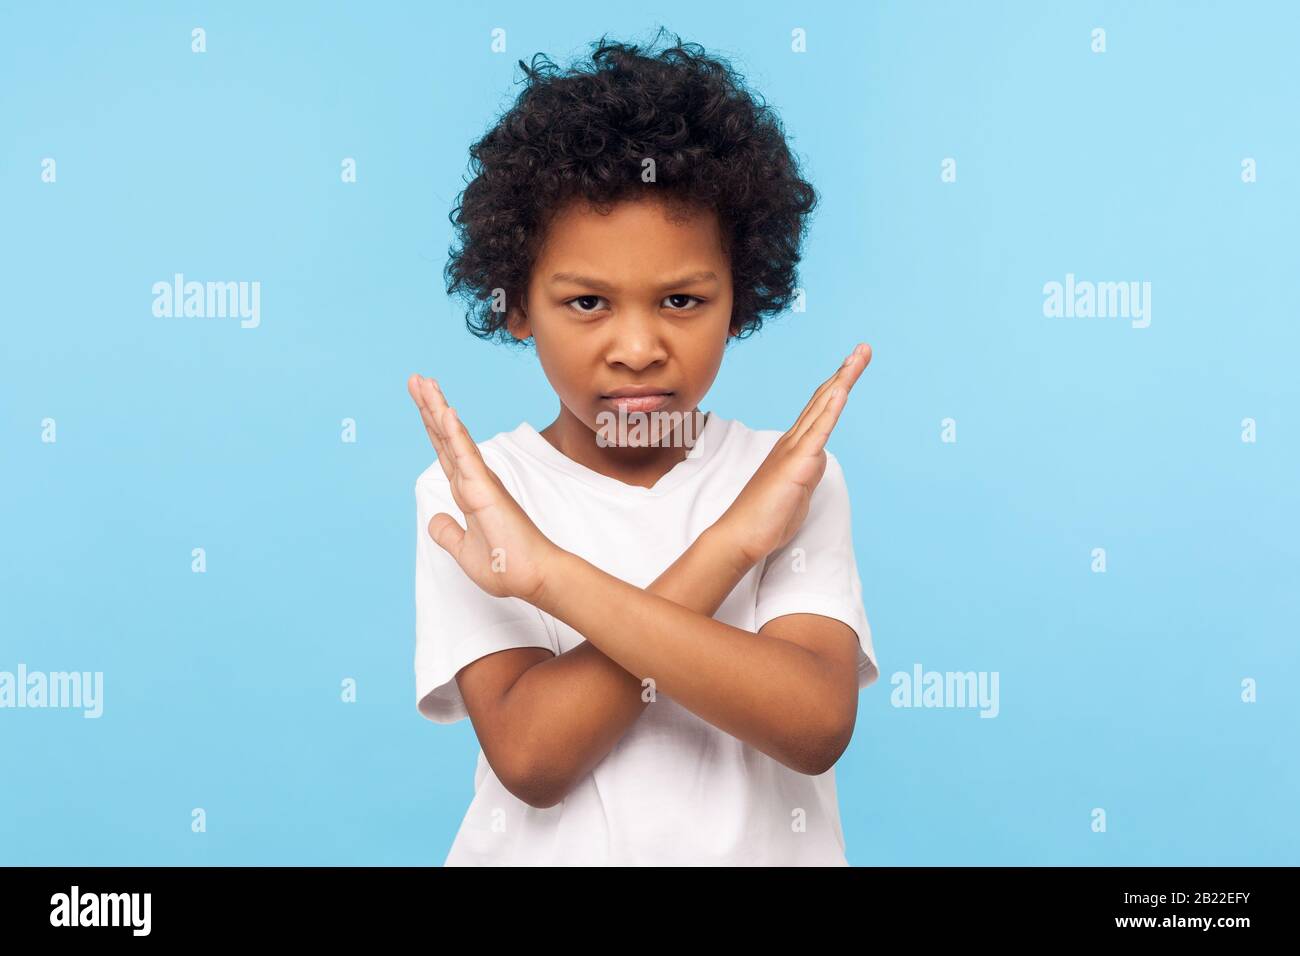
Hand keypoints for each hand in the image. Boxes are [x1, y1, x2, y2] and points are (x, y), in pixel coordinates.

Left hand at [408, 374, 560, 604]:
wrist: (532, 577)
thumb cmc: (508, 564)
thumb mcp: (464, 550)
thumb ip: (448, 532)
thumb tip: (434, 518)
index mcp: (469, 492)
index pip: (445, 452)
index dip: (432, 426)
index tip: (421, 401)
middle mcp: (474, 481)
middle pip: (446, 437)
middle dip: (429, 407)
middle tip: (416, 379)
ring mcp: (480, 482)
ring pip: (454, 439)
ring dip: (438, 409)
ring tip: (424, 383)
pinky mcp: (486, 491)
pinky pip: (466, 457)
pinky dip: (455, 434)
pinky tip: (445, 412)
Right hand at [714, 343, 870, 568]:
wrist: (742, 533)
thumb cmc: (765, 516)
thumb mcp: (796, 490)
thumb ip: (807, 471)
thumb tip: (817, 460)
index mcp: (793, 447)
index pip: (818, 410)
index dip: (836, 386)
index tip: (850, 366)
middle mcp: (792, 442)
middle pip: (823, 399)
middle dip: (845, 373)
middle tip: (863, 349)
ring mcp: (793, 450)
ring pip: (823, 407)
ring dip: (843, 380)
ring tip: (858, 357)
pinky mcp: (796, 464)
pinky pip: (818, 433)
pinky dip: (831, 410)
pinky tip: (842, 390)